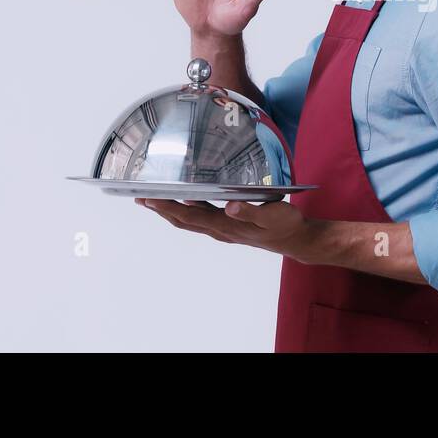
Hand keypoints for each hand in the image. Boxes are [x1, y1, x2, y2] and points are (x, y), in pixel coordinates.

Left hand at [135, 198, 323, 263]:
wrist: (296, 240)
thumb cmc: (285, 226)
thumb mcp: (271, 215)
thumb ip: (250, 210)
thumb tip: (229, 207)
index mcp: (225, 225)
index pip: (189, 215)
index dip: (168, 207)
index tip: (149, 198)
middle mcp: (220, 229)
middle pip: (183, 220)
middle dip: (161, 209)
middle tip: (140, 198)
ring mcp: (224, 230)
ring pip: (190, 221)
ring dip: (170, 211)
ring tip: (154, 201)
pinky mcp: (229, 227)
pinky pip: (201, 219)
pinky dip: (187, 211)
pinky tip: (186, 201)